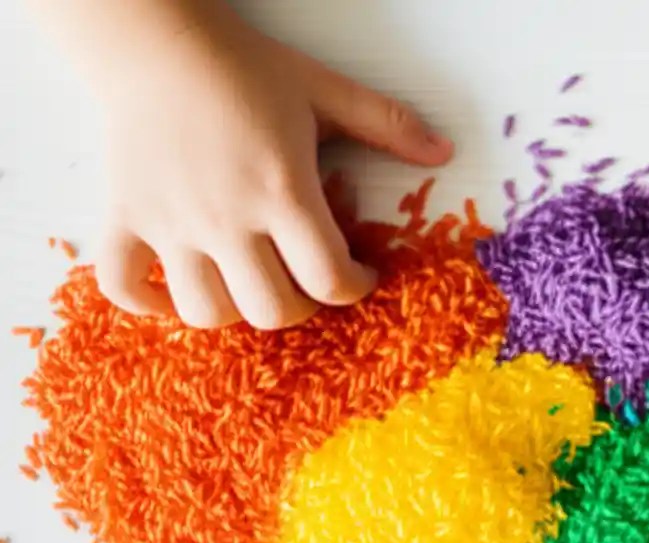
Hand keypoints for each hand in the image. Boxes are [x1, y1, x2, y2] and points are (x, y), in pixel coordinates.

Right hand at [93, 12, 451, 328]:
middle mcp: (226, 218)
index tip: (360, 274)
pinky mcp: (125, 219)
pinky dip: (149, 303)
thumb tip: (444, 152)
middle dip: (302, 306)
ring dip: (236, 309)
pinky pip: (124, 287)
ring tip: (251, 281)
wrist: (159, 42)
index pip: (328, 279)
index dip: (355, 288)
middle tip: (308, 281)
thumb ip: (389, 125)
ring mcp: (171, 224)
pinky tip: (177, 289)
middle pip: (272, 310)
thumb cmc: (247, 70)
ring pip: (206, 312)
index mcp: (282, 191)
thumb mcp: (327, 93)